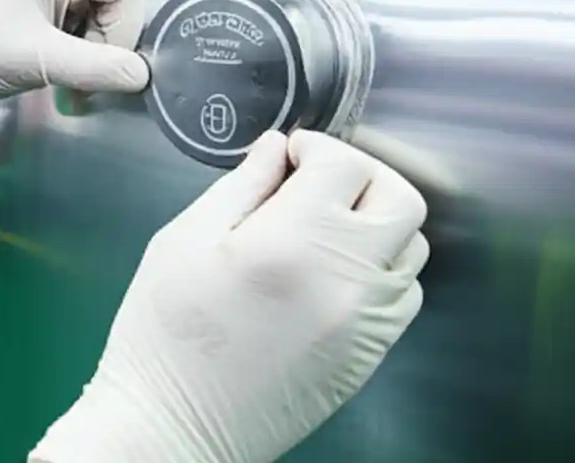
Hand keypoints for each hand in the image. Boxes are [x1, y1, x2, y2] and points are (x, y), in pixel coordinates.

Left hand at [0, 0, 149, 115]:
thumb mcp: (35, 61)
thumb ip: (94, 68)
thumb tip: (141, 76)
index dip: (125, 27)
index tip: (102, 63)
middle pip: (117, 8)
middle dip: (108, 52)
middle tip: (83, 85)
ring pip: (102, 29)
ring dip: (93, 66)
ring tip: (67, 92)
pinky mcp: (42, 23)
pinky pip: (82, 42)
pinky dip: (78, 69)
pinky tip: (60, 89)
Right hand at [30, 130, 429, 462]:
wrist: (173, 426)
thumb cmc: (163, 334)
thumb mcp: (184, 241)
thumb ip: (240, 186)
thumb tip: (276, 149)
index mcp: (294, 240)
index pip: (345, 165)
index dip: (316, 147)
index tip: (290, 155)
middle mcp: (347, 278)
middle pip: (400, 198)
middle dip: (362, 175)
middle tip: (318, 180)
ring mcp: (367, 321)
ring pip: (411, 246)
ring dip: (376, 222)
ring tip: (327, 226)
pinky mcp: (370, 355)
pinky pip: (404, 294)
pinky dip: (381, 269)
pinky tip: (335, 271)